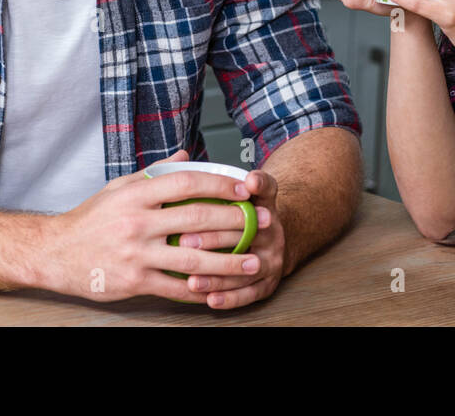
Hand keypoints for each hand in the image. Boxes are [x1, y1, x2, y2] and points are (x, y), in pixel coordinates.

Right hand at [46, 151, 266, 302]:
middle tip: (262, 222)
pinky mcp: (135, 281)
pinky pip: (176, 288)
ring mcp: (137, 253)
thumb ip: (155, 172)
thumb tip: (186, 156)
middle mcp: (138, 222)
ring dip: (228, 261)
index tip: (245, 189)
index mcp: (137, 194)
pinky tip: (220, 289)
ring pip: (193, 257)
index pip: (187, 183)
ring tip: (252, 261)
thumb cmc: (89, 220)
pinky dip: (201, 289)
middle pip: (197, 218)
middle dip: (236, 221)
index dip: (220, 185)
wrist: (54, 253)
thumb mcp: (119, 187)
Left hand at [178, 168, 285, 309]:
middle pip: (246, 232)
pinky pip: (249, 293)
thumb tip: (181, 155)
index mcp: (265, 203)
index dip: (258, 185)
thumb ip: (211, 176)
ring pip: (245, 267)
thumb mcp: (237, 190)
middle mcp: (272, 229)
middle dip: (214, 238)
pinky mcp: (268, 283)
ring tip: (191, 278)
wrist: (273, 240)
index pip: (266, 189)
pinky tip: (209, 299)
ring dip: (217, 275)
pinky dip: (229, 297)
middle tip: (185, 241)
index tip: (249, 183)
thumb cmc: (243, 213)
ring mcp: (272, 257)